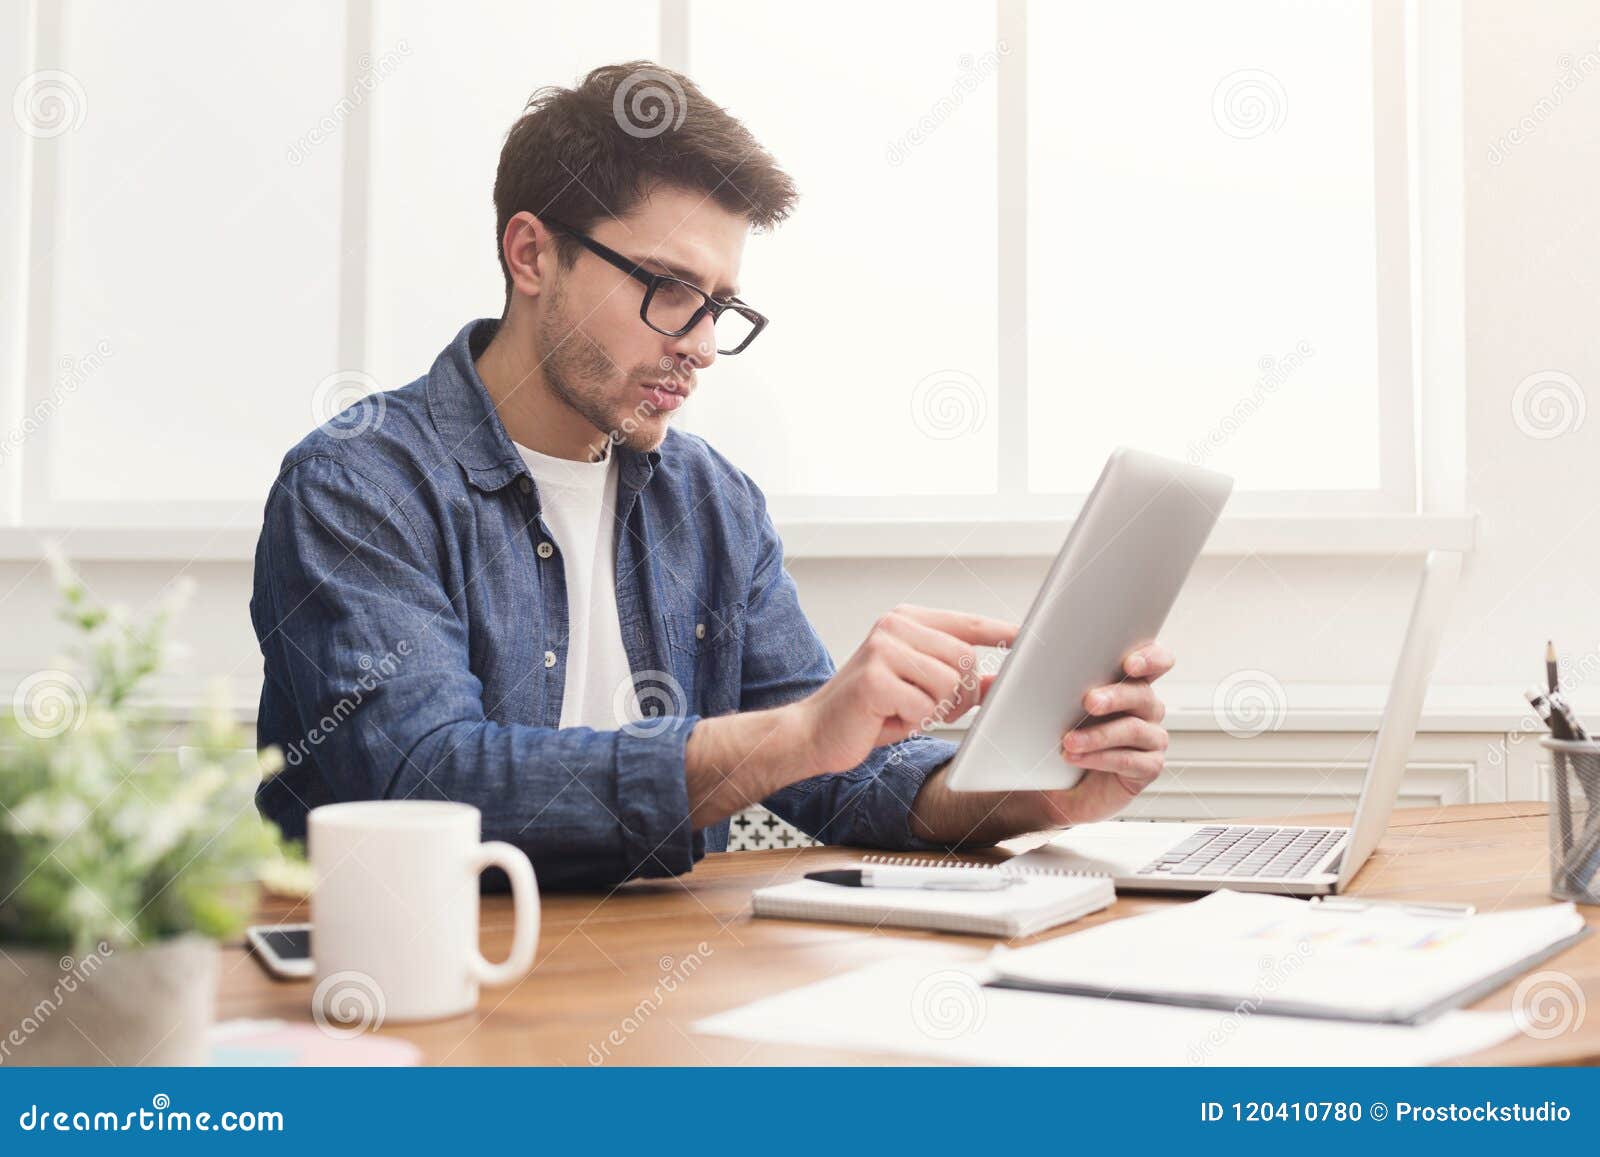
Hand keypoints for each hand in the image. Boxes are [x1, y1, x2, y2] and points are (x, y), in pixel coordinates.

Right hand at [791, 604, 1016, 774]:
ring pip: (949, 684)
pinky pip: (924, 706)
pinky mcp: (874, 678)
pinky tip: (888, 717)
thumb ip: (959, 680)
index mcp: (907, 620)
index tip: (1030, 636)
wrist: (814, 732)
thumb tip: (1002, 681)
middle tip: (930, 709)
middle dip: (960, 696)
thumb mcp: (920, 690)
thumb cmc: (868, 711)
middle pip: (966, 660)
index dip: (1001, 632)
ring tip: (905, 711)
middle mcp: (894, 626)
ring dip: (933, 710)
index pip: (967, 623)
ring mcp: (882, 648)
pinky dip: (912, 721)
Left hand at [1021, 642, 1174, 825]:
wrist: (1059, 786)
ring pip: (1133, 729)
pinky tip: (1076, 758)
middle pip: (1141, 694)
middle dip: (1115, 696)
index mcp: (1130, 684)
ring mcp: (1151, 738)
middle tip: (1089, 702)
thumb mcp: (1052, 706)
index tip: (1130, 664)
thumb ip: (1047, 682)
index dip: (1150, 658)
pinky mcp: (1148, 767)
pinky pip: (1129, 760)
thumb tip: (1014, 668)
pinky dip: (1099, 758)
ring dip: (1098, 734)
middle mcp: (1147, 708)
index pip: (1155, 662)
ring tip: (1069, 741)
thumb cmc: (1062, 738)